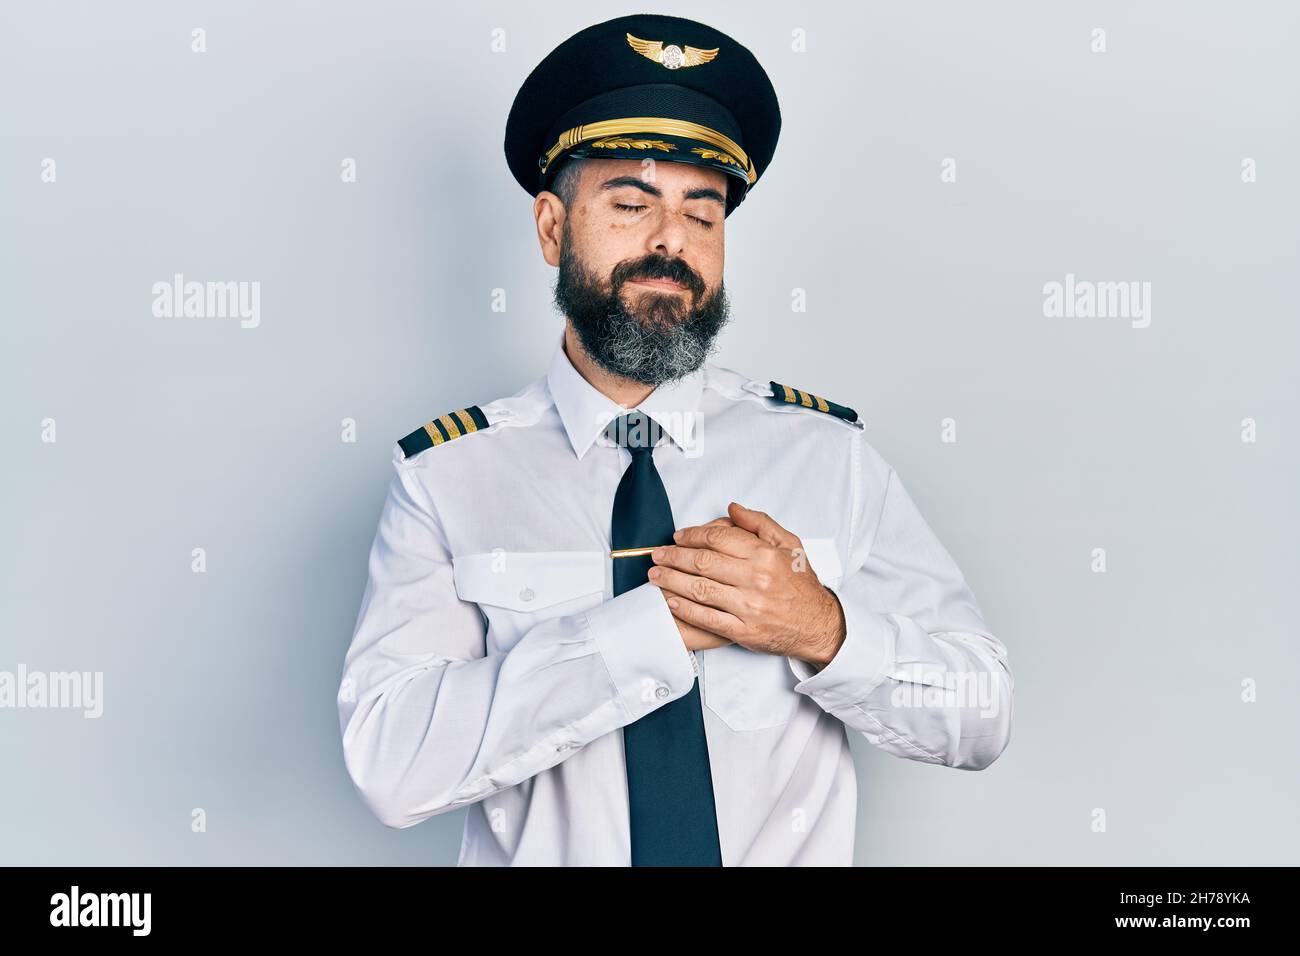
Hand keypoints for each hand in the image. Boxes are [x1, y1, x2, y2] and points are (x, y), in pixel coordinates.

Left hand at [648, 502, 845, 667]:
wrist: (819, 625)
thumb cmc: (802, 585)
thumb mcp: (790, 544)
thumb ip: (760, 523)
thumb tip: (732, 508)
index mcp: (765, 555)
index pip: (718, 538)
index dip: (692, 535)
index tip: (678, 537)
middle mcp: (756, 579)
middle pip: (703, 562)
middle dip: (673, 556)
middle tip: (657, 554)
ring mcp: (749, 607)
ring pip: (699, 589)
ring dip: (672, 580)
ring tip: (656, 575)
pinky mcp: (744, 631)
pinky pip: (707, 618)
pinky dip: (685, 609)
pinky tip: (671, 601)